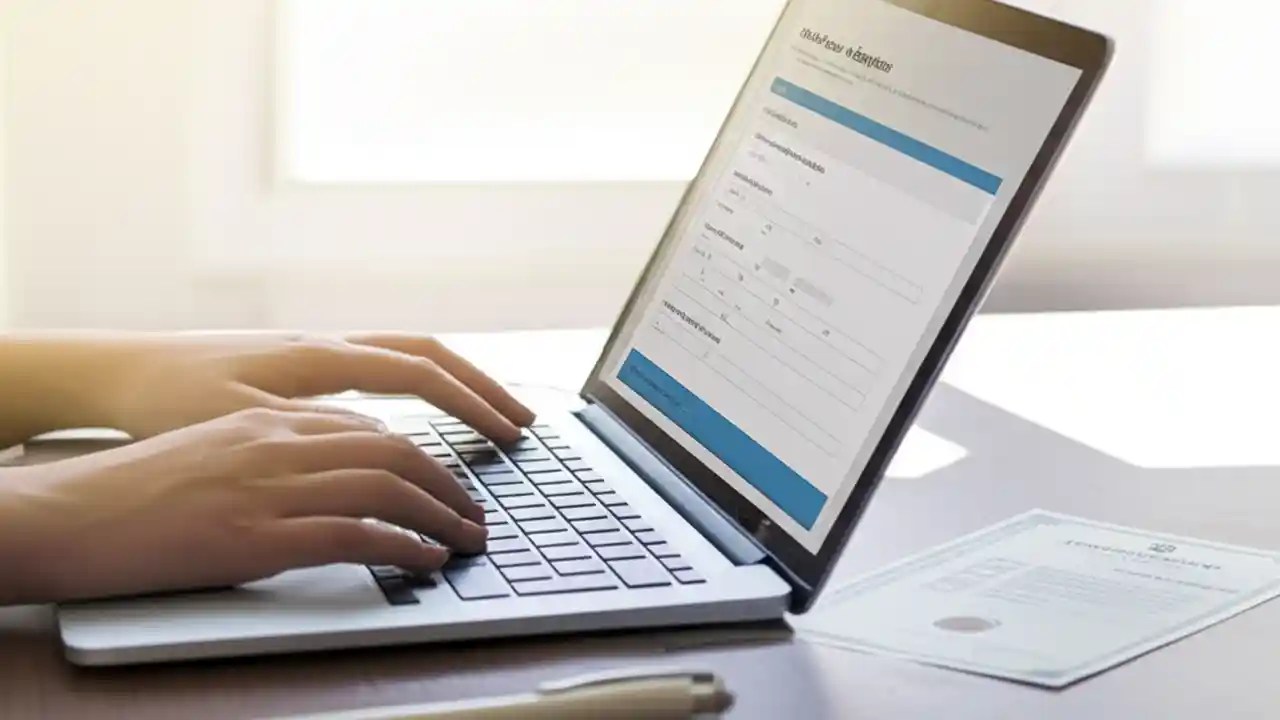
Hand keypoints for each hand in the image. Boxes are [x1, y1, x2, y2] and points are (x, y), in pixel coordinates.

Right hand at [0, 408, 486, 604]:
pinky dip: (405, 547)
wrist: (72, 512)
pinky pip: (357, 534)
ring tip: (466, 538)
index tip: (449, 477)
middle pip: (394, 449)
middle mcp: (280, 443)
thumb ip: (279, 454)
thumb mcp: (219, 453)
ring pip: (387, 485)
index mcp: (271, 422)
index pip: (371, 427)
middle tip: (475, 511)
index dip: (423, 452)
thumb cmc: (140, 490)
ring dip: (440, 514)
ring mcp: (272, 486)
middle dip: (448, 480)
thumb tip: (334, 473)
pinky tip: (427, 560)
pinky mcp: (260, 536)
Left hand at [95, 332, 534, 442]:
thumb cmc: (170, 399)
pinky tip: (430, 410)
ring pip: (409, 353)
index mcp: (320, 357)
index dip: (471, 404)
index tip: (508, 435)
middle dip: (482, 387)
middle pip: (429, 352)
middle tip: (523, 422)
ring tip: (493, 415)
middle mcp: (328, 344)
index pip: (419, 373)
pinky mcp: (306, 363)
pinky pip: (385, 365)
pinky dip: (425, 385)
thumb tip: (384, 438)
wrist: (120, 370)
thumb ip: (315, 430)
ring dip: (458, 383)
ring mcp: (319, 349)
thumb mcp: (241, 422)